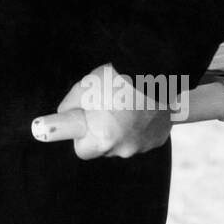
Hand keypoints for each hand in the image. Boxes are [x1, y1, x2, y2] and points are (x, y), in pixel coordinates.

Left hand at [31, 63, 172, 158]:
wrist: (155, 71)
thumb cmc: (117, 79)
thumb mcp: (83, 88)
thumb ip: (68, 107)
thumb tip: (64, 115)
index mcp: (102, 139)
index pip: (81, 151)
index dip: (80, 135)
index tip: (83, 121)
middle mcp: (124, 149)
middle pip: (103, 147)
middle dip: (101, 132)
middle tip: (105, 107)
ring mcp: (144, 146)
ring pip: (123, 143)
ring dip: (121, 129)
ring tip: (125, 104)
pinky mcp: (158, 140)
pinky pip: (142, 138)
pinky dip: (139, 127)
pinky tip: (140, 108)